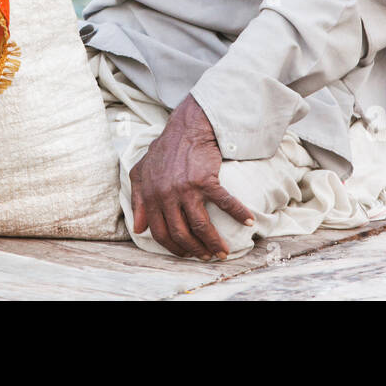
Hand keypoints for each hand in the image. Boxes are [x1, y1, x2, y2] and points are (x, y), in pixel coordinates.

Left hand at [129, 95, 255, 259]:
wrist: (186, 129)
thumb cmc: (163, 151)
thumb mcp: (140, 173)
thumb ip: (137, 200)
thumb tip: (138, 228)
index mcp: (151, 197)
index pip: (160, 232)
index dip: (173, 247)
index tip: (185, 254)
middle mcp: (166, 195)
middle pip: (181, 233)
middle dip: (195, 250)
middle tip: (206, 256)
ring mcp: (186, 189)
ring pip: (200, 225)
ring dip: (213, 242)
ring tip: (223, 251)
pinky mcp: (205, 180)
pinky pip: (224, 202)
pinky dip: (238, 213)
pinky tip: (248, 221)